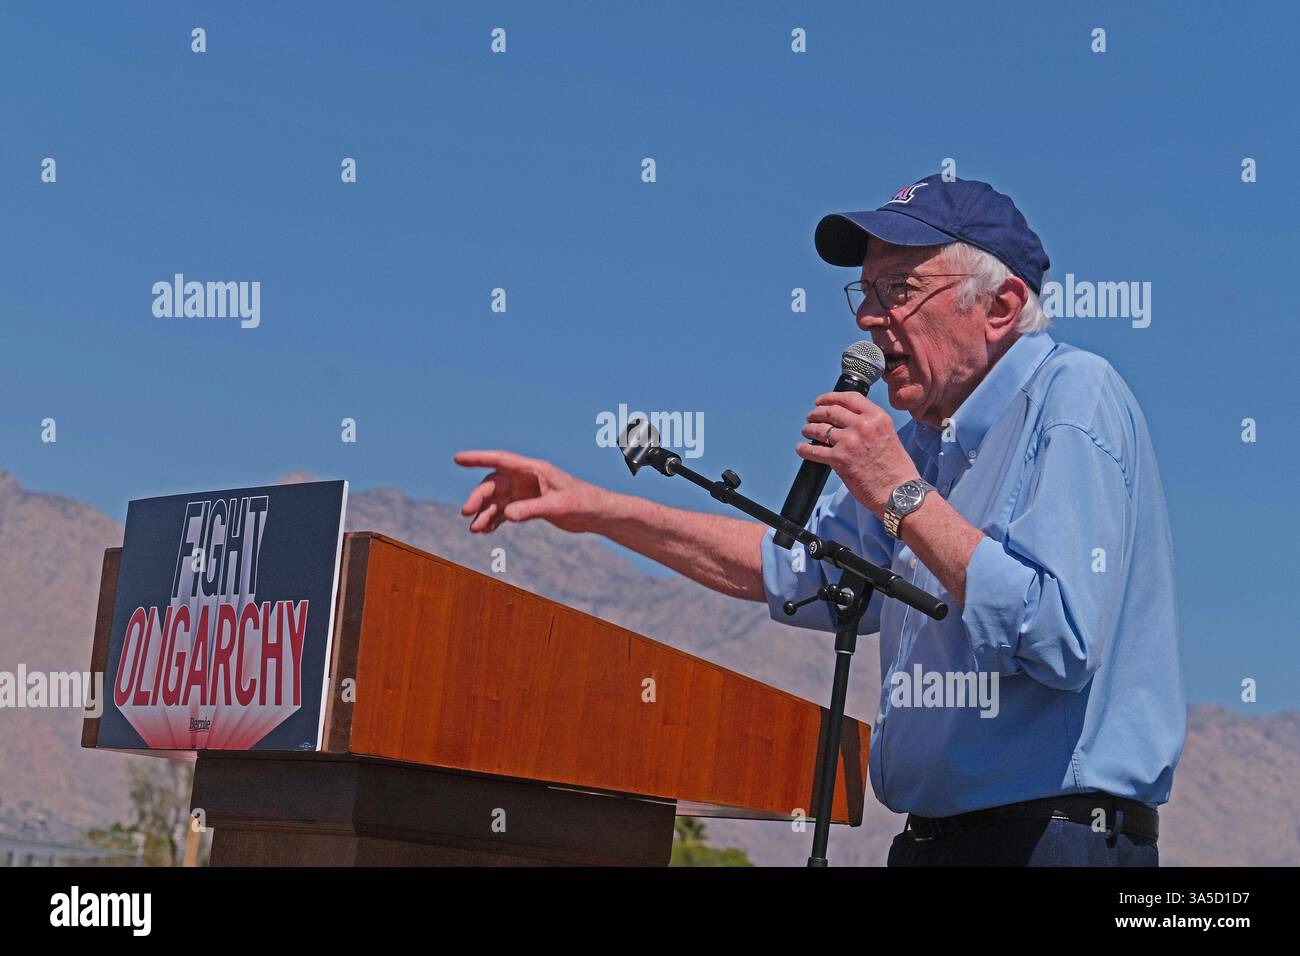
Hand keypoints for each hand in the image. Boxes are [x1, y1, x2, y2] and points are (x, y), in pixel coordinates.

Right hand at [454, 450, 610, 533]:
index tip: (458, 459)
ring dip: (484, 513)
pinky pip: (504, 512)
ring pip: (497, 500)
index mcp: (533, 469)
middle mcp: (526, 478)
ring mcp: (525, 492)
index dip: (478, 458)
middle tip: (467, 513)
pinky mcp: (528, 506)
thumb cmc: (582, 502)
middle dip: (479, 497)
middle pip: (494, 484)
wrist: (595, 514)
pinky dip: (494, 520)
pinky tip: (486, 531)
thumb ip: (531, 509)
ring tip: (475, 529)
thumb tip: (506, 515)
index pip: (501, 460)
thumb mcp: (557, 506)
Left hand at [798, 392, 918, 516]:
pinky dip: (804, 449)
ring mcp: (849, 442)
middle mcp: (862, 425)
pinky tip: (801, 448)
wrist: (899, 492)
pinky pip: (814, 451)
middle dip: (817, 412)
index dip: (830, 397)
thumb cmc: (896, 469)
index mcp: (877, 417)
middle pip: (830, 411)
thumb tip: (849, 422)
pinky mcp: (839, 459)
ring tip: (806, 430)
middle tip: (811, 416)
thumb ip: (870, 425)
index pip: (849, 398)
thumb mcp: (888, 435)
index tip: (821, 400)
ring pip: (819, 429)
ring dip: (809, 428)